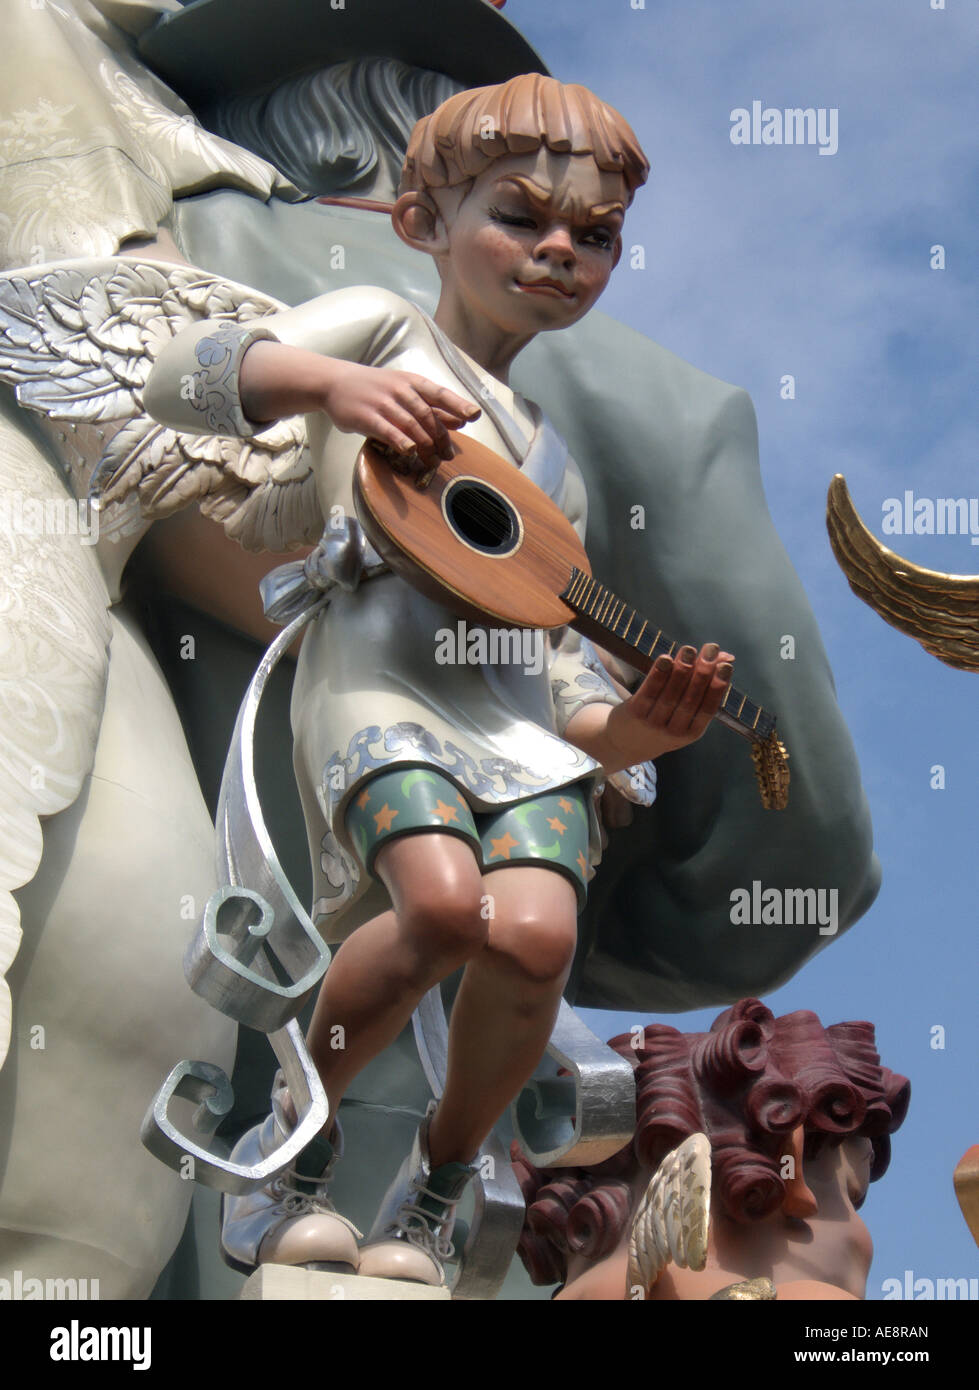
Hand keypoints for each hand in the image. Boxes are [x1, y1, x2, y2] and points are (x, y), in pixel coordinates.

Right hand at [320, 362, 479, 462]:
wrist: (336, 382)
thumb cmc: (375, 388)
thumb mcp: (404, 390)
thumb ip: (430, 406)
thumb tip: (461, 420)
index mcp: (412, 382)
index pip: (440, 393)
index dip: (458, 405)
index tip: (474, 416)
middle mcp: (400, 390)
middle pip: (428, 415)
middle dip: (441, 437)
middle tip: (448, 455)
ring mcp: (383, 403)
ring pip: (411, 425)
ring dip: (426, 445)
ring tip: (433, 461)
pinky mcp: (367, 417)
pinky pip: (388, 431)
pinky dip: (402, 442)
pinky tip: (410, 452)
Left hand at [603, 643, 733, 766]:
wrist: (626, 743)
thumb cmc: (664, 721)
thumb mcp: (685, 713)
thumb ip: (704, 684)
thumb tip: (726, 656)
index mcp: (692, 732)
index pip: (708, 708)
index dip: (718, 687)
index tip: (726, 665)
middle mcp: (674, 732)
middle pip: (690, 700)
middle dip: (702, 673)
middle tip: (710, 650)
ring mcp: (653, 724)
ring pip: (670, 695)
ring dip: (681, 671)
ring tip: (689, 650)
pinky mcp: (634, 715)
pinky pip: (648, 692)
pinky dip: (658, 675)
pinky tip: (665, 659)